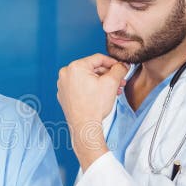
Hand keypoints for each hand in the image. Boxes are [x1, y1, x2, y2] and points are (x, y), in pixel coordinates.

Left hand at [57, 54, 128, 168]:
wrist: (84, 126)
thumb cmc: (94, 107)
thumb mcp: (112, 83)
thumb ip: (119, 69)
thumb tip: (122, 65)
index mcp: (75, 67)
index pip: (98, 59)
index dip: (113, 63)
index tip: (121, 67)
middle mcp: (65, 74)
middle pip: (92, 69)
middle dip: (108, 75)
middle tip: (119, 80)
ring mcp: (63, 85)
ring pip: (86, 78)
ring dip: (101, 82)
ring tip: (113, 90)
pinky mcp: (64, 95)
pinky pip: (79, 87)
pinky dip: (90, 89)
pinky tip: (101, 95)